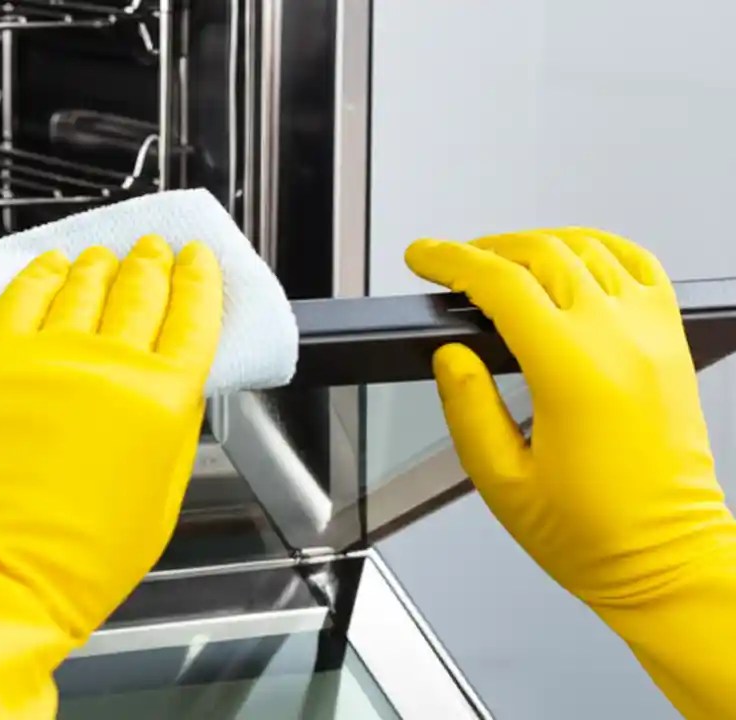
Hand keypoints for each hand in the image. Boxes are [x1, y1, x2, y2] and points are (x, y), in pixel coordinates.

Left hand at [0, 236, 222, 719]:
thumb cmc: (79, 563)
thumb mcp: (160, 504)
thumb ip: (170, 434)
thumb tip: (171, 391)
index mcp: (162, 403)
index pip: (192, 318)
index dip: (199, 281)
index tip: (199, 260)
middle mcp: (109, 367)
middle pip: (140, 290)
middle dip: (152, 263)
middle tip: (155, 248)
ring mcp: (46, 357)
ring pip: (83, 285)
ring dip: (99, 264)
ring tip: (105, 254)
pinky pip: (22, 296)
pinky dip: (41, 274)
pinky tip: (51, 265)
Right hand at [406, 229, 735, 607]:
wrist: (667, 558)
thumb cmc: (596, 534)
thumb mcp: (502, 481)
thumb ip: (467, 408)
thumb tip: (449, 356)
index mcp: (572, 373)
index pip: (501, 285)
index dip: (452, 262)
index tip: (423, 257)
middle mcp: (618, 342)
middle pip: (543, 254)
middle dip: (486, 248)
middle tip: (452, 261)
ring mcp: (652, 336)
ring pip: (589, 250)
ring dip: (536, 244)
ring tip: (500, 261)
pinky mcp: (672, 343)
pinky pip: (641, 265)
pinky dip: (600, 247)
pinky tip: (573, 256)